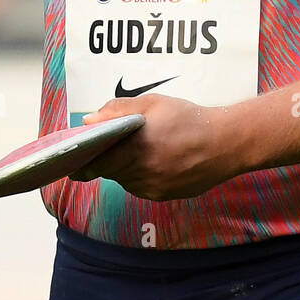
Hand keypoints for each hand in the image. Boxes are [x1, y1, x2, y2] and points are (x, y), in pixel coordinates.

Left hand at [68, 94, 242, 200]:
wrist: (227, 143)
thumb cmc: (189, 118)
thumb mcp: (152, 103)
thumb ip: (117, 110)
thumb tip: (89, 120)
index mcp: (135, 148)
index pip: (96, 164)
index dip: (83, 164)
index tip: (73, 163)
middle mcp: (141, 172)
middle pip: (110, 172)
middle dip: (107, 161)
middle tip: (109, 149)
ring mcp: (154, 187)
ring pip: (126, 181)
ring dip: (125, 169)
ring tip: (139, 151)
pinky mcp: (165, 196)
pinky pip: (143, 187)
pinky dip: (141, 176)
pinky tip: (155, 161)